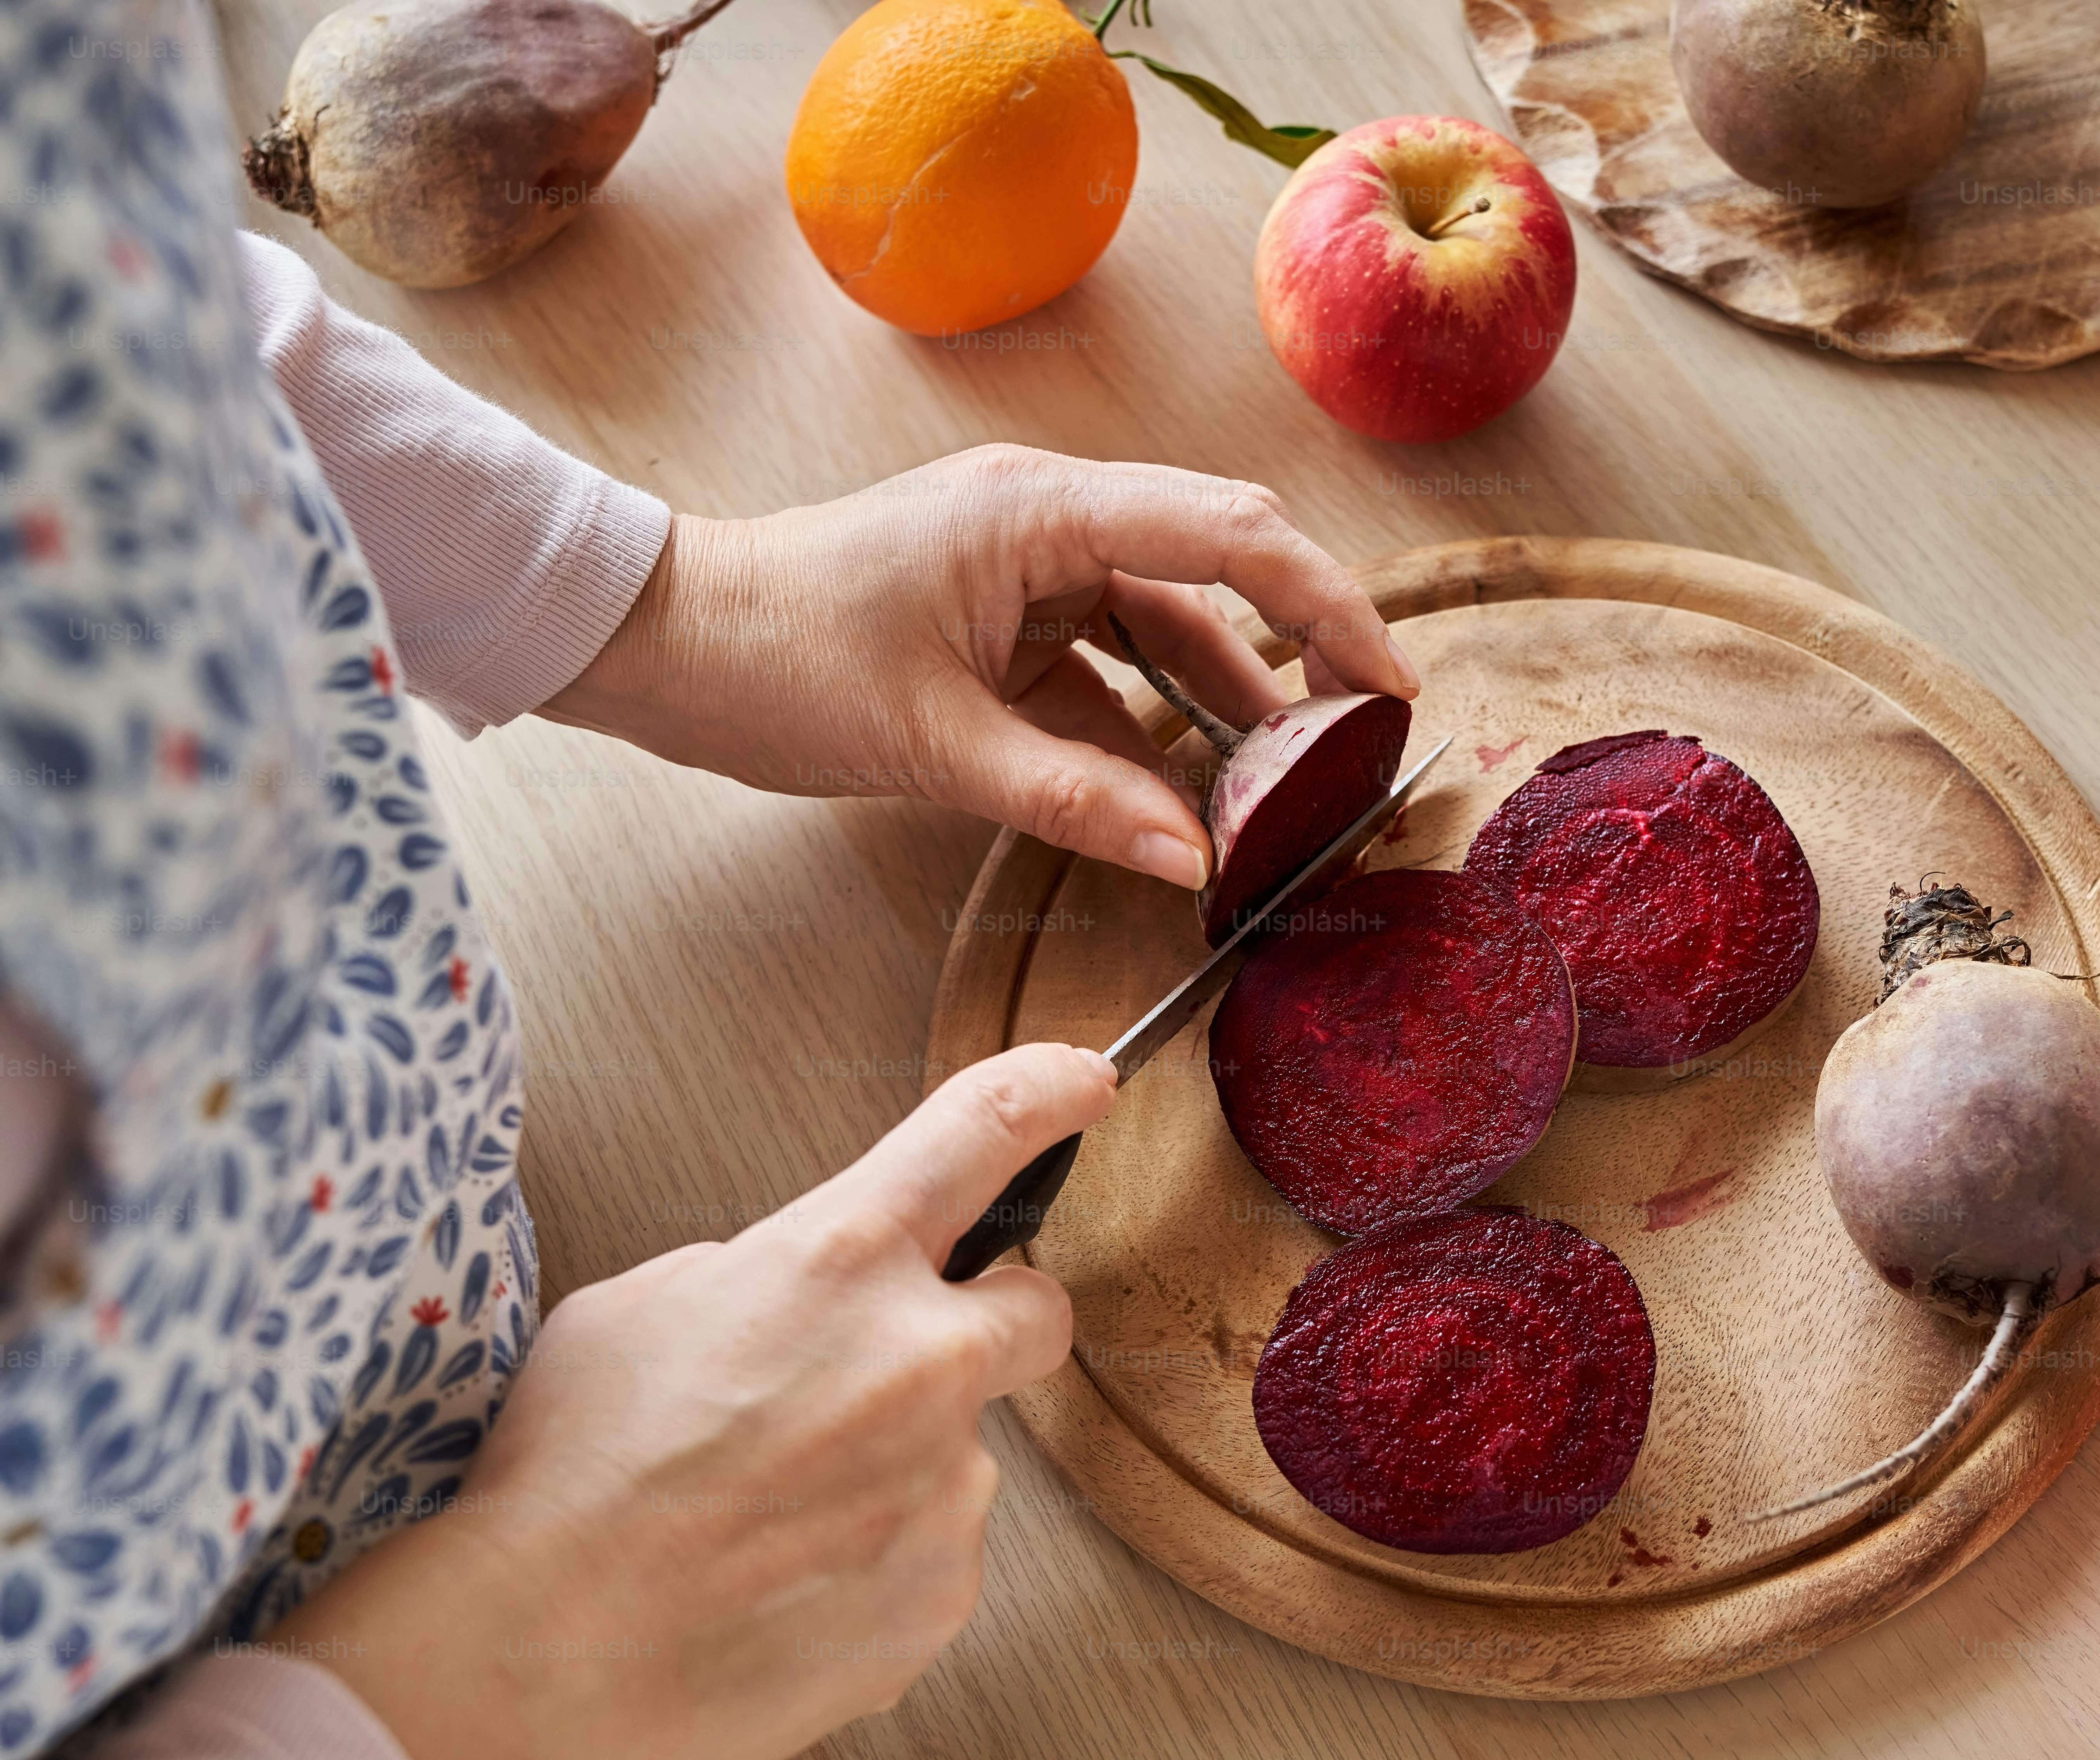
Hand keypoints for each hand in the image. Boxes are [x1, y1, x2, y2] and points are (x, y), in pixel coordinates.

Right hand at [265, 1041, 1115, 1759]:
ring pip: (954, 1457)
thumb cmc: (571, 1475)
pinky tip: (778, 1595)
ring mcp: (944, 1486)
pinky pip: (928, 1560)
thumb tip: (802, 1299)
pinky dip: (870, 1570)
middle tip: (888, 1374)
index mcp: (840, 1263)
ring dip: (890, 1473)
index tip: (1082, 1084)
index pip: (979, 1133)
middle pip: (1032, 1313)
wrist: (543, 1656)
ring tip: (765, 1525)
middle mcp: (921, 1361)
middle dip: (982, 1327)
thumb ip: (758, 1278)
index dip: (1044, 1094)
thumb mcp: (640, 1309)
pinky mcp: (940, 1596)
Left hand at [541, 445, 1420, 890]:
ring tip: (1291, 793)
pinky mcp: (1008, 621)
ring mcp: (1030, 571)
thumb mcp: (932, 742)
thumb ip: (1073, 797)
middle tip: (1368, 741)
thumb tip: (1191, 858)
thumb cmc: (771, 657)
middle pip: (1218, 577)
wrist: (657, 643)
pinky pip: (1111, 674)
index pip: (1228, 537)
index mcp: (1039, 510)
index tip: (1390, 683)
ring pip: (1170, 635)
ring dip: (1229, 711)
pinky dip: (1155, 735)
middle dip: (1301, 657)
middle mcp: (1050, 521)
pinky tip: (1193, 802)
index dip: (1327, 606)